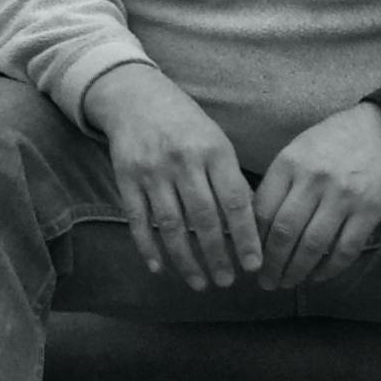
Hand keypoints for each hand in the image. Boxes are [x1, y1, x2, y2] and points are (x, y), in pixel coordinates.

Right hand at [92, 64, 261, 285]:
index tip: (255, 265)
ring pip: (170, 225)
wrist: (136, 97)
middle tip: (227, 282)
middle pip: (203, 218)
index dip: (246, 236)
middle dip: (217, 255)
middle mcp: (183, 161)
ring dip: (186, 260)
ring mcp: (152, 171)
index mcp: (213, 151)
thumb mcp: (216, 141)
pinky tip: (160, 269)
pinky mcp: (126, 178)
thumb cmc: (186, 125)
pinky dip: (148, 247)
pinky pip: (138, 220)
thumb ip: (231, 179)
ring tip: (200, 283)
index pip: (234, 201)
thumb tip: (252, 225)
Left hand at [252, 103, 380, 288]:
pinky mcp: (369, 210)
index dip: (255, 240)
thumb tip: (258, 220)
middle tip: (266, 282)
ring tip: (288, 283)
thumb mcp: (300, 148)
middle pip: (285, 232)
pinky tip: (318, 276)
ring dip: (297, 271)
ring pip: (313, 245)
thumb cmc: (336, 139)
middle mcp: (314, 180)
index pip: (263, 211)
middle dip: (272, 264)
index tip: (252, 257)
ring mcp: (343, 196)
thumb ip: (281, 181)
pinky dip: (329, 269)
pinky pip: (345, 249)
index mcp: (291, 163)